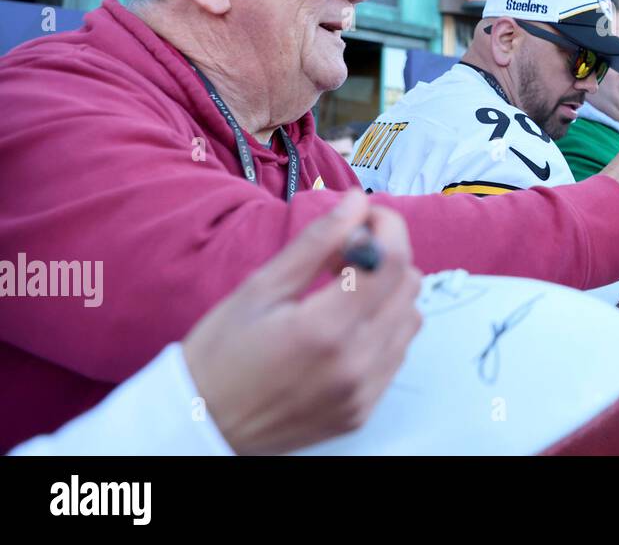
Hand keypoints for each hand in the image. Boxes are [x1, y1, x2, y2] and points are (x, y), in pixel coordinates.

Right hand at [182, 191, 422, 454]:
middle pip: (409, 286)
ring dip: (387, 293)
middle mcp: (355, 365)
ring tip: (343, 293)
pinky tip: (346, 327)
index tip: (365, 216)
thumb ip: (317, 242)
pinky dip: (383, 329)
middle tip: (343, 256)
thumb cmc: (220, 353)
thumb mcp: (260, 287)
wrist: (201, 425)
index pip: (391, 261)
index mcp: (326, 330)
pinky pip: (397, 354)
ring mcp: (363, 392)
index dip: (386, 226)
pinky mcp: (364, 410)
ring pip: (410, 318)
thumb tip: (357, 201)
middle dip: (385, 256)